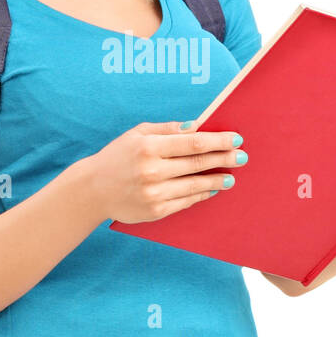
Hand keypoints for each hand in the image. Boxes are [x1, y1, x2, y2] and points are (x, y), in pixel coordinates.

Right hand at [79, 120, 245, 223]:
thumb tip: (197, 126)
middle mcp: (152, 170)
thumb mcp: (137, 134)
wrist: (93, 189)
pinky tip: (211, 190)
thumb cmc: (117, 157)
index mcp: (148, 147)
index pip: (194, 143)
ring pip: (196, 185)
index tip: (236, 139)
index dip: (219, 141)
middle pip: (198, 163)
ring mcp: (154, 193)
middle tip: (242, 157)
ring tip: (231, 176)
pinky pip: (186, 202)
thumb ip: (168, 129)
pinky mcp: (155, 211)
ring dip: (217, 180)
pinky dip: (201, 195)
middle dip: (225, 159)